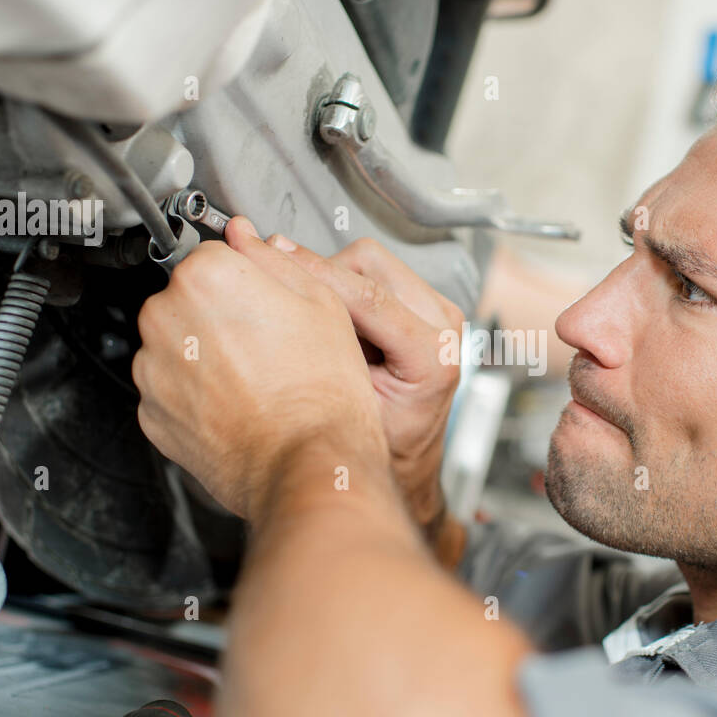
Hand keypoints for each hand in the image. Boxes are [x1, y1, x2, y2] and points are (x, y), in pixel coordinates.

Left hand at [132, 219, 387, 521]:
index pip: (216, 256)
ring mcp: (153, 369)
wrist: (308, 464)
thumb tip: (245, 236)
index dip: (248, 281)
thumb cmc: (322, 390)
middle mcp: (166, 317)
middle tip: (268, 346)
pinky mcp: (151, 413)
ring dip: (206, 356)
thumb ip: (274, 258)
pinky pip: (172, 389)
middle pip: (190, 299)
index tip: (268, 305)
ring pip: (178, 345)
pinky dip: (197, 395)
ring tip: (256, 381)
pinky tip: (237, 405)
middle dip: (221, 316)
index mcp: (206, 276)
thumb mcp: (322, 302)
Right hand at [268, 235, 463, 538]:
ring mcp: (439, 311)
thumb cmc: (382, 444)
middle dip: (321, 269)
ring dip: (333, 274)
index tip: (272, 258)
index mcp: (432, 357)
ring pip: (372, 261)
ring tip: (307, 305)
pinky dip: (345, 280)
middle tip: (282, 284)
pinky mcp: (428, 304)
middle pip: (371, 263)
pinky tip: (325, 306)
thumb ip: (325, 359)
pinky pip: (378, 272)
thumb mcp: (348, 408)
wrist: (409, 459)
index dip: (315, 273)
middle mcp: (444, 326)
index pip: (369, 298)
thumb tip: (279, 307)